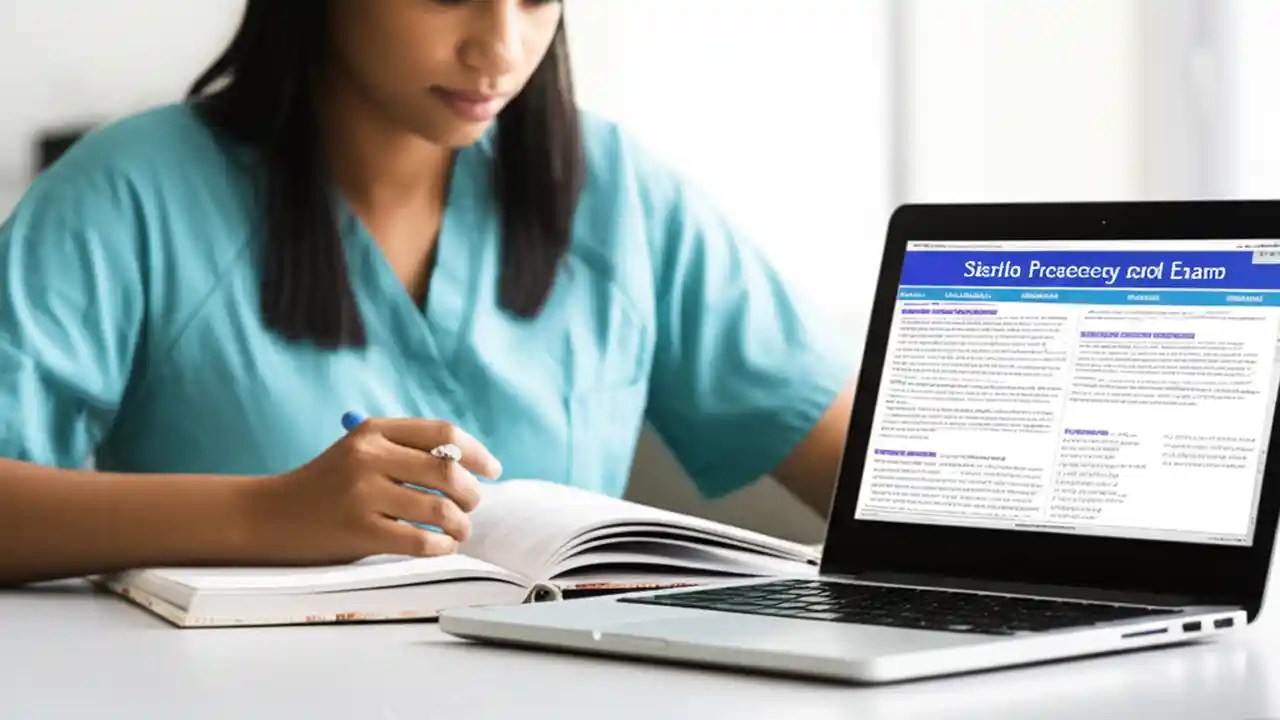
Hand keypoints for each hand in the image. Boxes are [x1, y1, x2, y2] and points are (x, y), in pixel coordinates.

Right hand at [245, 418, 502, 564]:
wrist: (269, 516)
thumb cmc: (327, 487)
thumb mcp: (360, 453)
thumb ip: (407, 452)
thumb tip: (470, 468)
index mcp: (373, 430)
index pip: (443, 434)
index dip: (476, 453)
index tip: (493, 470)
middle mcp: (368, 456)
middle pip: (447, 472)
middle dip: (471, 494)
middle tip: (471, 507)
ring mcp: (362, 493)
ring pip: (439, 509)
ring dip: (460, 524)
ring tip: (459, 531)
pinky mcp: (358, 530)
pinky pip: (420, 541)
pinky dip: (441, 547)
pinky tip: (441, 547)